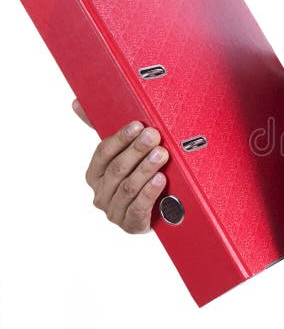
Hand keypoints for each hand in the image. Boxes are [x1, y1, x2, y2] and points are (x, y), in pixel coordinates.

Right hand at [73, 98, 169, 232]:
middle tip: (154, 136)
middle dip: (137, 150)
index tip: (138, 124)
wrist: (157, 214)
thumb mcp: (124, 155)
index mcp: (95, 174)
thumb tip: (77, 103)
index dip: (120, 138)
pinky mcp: (131, 225)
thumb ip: (104, 131)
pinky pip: (138, 208)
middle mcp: (101, 193)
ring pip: (128, 187)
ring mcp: (114, 211)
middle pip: (118, 168)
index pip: (103, 153)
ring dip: (145, 168)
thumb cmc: (137, 179)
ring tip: (161, 154)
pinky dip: (149, 192)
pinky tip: (160, 180)